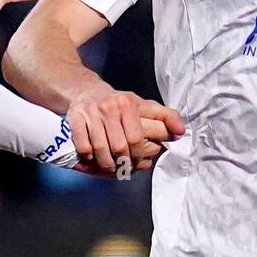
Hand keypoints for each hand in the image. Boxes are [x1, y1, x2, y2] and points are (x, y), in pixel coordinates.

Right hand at [66, 89, 184, 177]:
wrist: (86, 91)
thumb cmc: (120, 104)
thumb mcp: (144, 106)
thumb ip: (165, 117)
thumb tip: (181, 131)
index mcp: (128, 103)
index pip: (139, 137)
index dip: (144, 152)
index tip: (146, 156)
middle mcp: (109, 107)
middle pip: (120, 147)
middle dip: (126, 161)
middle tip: (129, 165)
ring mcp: (91, 113)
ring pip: (101, 149)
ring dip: (108, 163)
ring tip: (114, 166)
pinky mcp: (75, 118)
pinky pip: (83, 146)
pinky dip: (89, 157)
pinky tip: (94, 157)